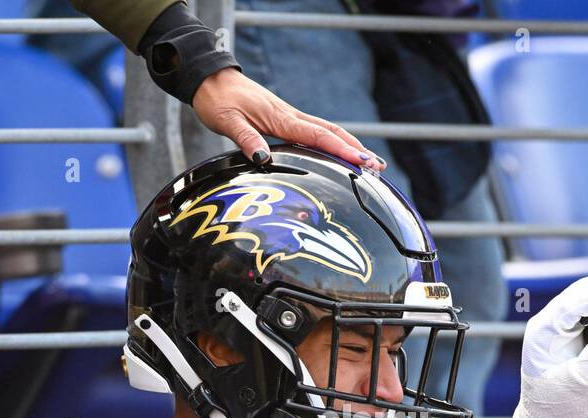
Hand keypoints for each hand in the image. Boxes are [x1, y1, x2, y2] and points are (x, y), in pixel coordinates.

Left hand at [191, 68, 384, 170]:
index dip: (342, 150)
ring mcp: (289, 117)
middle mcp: (290, 116)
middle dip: (356, 150)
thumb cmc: (217, 100)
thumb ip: (246, 138)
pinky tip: (340, 153)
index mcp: (280, 117)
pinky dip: (333, 142)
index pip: (318, 135)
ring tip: (369, 163)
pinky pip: (315, 131)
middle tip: (377, 168)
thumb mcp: (226, 121)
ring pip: (327, 131)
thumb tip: (263, 158)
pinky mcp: (284, 119)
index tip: (362, 162)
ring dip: (349, 146)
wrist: (210, 79)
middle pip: (331, 133)